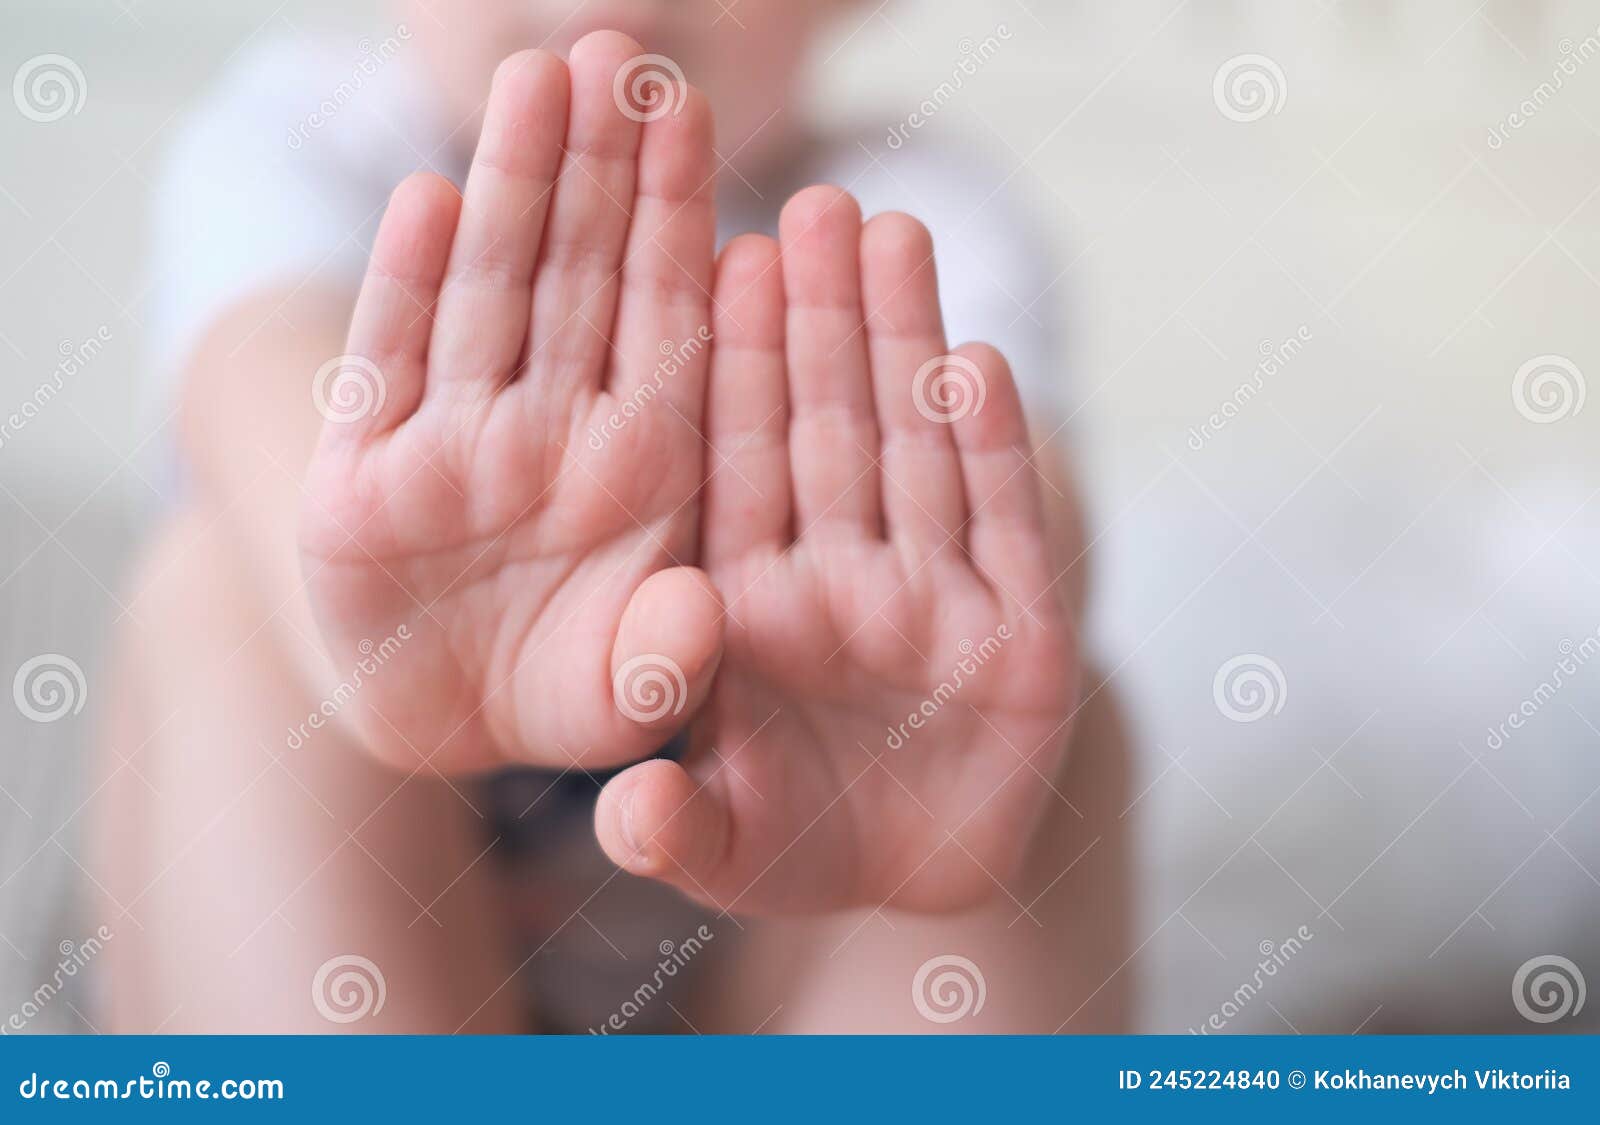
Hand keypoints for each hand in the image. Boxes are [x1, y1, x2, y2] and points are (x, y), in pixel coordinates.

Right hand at [298, 33, 722, 771]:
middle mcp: (556, 432)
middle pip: (583, 278)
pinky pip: (389, 366)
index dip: (674, 217)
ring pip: (492, 294)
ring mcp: (458, 441)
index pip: (666, 320)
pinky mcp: (363, 474)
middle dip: (601, 167)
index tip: (690, 115)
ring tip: (536, 78)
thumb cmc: (566, 695)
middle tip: (619, 49)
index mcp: (644, 466)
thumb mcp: (625, 699)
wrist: (445, 725)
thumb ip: (666, 665)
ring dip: (510, 189)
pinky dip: (405, 289)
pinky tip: (427, 201)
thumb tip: (695, 615)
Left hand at [594, 187, 1079, 912]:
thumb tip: (626, 808)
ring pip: (915, 453)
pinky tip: (978, 360)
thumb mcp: (728, 853)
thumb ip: (673, 828)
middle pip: (827, 432)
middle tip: (811, 202)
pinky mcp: (1021, 635)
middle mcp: (839, 581)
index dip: (733, 369)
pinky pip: (1002, 529)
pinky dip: (992, 452)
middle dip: (819, 323)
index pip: (738, 468)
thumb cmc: (803, 852)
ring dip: (905, 347)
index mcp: (751, 605)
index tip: (721, 263)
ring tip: (894, 233)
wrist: (923, 885)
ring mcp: (934, 600)